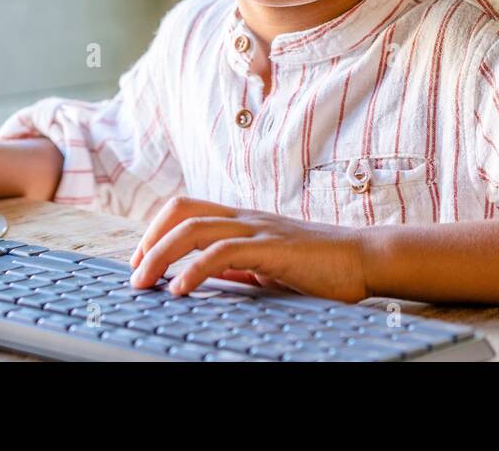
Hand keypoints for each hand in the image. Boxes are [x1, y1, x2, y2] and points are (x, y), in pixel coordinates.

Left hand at [127, 196, 370, 302]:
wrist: (364, 259)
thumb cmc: (319, 266)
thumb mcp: (267, 266)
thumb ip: (235, 267)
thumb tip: (200, 276)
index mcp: (242, 220)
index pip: (186, 209)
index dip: (155, 231)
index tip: (140, 261)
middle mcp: (246, 217)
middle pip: (181, 211)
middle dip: (148, 241)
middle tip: (134, 275)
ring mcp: (258, 229)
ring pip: (194, 228)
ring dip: (160, 254)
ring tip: (144, 282)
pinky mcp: (272, 247)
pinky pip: (223, 252)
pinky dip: (194, 269)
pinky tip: (181, 288)